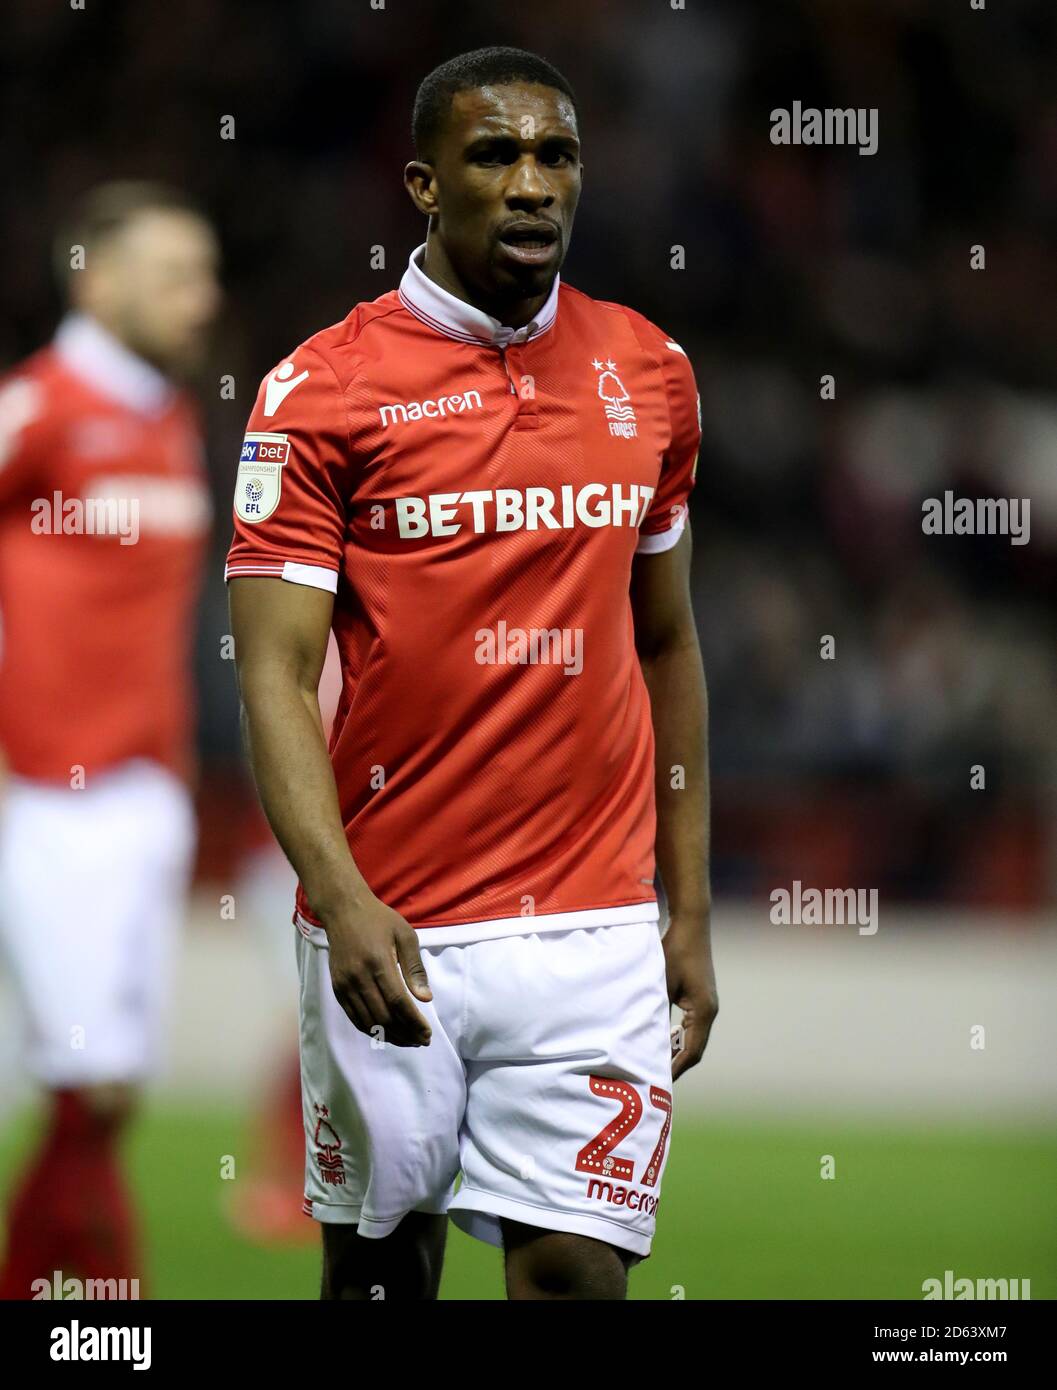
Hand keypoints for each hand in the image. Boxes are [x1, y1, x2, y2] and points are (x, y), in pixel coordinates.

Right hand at [323, 895, 432, 1047]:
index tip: (427, 1034)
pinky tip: (386, 1033)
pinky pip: (354, 1017)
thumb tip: (426, 999)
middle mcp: (359, 977)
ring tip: (408, 1040)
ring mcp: (345, 984)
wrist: (344, 911)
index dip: (414, 1022)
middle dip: (405, 1033)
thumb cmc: (379, 920)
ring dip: (389, 1036)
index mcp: (378, 962)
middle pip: (383, 1017)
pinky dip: (371, 1029)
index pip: (398, 1002)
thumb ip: (415, 968)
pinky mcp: (337, 988)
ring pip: (368, 1022)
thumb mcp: (405, 935)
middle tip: (421, 1040)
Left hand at [662, 915, 717, 1080]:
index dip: (676, 1068)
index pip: (692, 1051)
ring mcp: (707, 1004)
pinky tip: (662, 1037)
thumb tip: (643, 1037)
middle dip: (676, 1063)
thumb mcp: (661, 983)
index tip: (660, 1082)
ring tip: (656, 1061)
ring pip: (693, 1037)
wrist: (691, 924)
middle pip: (694, 1047)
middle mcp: (709, 1010)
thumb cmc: (675, 951)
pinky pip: (691, 1024)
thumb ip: (656, 1011)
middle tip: (655, 1077)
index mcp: (704, 1011)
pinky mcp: (701, 996)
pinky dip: (678, 1035)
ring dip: (676, 1049)